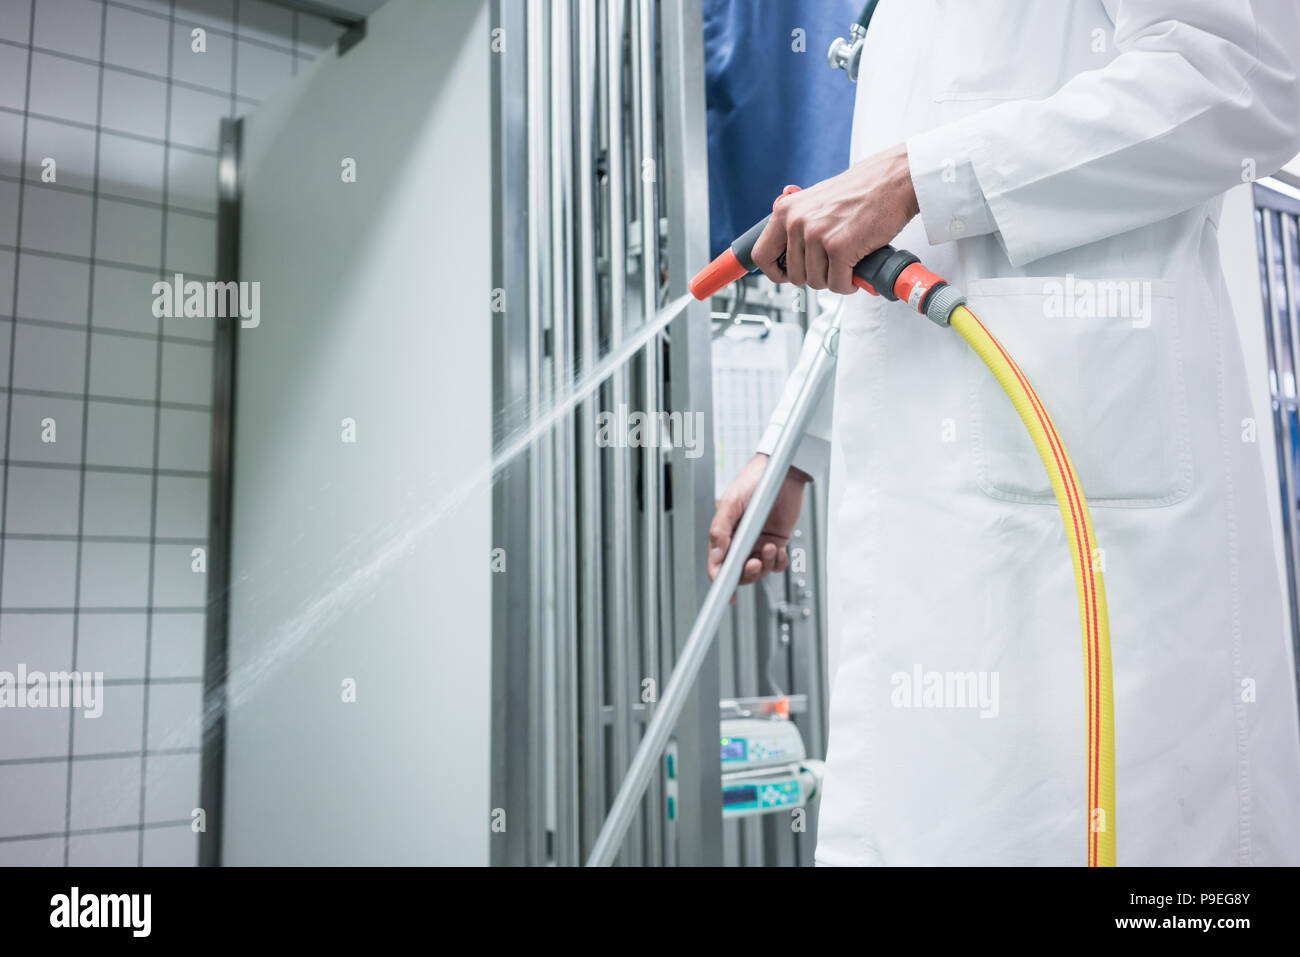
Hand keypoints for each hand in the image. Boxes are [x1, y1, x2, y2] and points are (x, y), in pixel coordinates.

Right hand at [708, 453, 810, 603]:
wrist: (783, 471)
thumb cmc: (753, 480)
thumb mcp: (731, 503)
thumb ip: (721, 529)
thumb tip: (716, 556)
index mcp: (725, 533)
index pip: (718, 563)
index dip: (720, 581)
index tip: (726, 592)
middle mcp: (741, 541)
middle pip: (739, 572)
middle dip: (747, 573)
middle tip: (754, 563)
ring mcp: (759, 543)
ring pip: (760, 570)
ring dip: (765, 565)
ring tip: (770, 548)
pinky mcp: (778, 541)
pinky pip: (777, 563)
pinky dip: (779, 563)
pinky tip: (780, 551)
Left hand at [751, 142, 918, 294]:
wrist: (892, 180)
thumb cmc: (861, 191)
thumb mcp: (816, 201)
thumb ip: (798, 223)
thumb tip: (788, 251)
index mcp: (786, 211)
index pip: (761, 255)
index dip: (775, 272)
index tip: (787, 275)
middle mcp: (796, 223)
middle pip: (794, 275)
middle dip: (816, 275)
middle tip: (832, 265)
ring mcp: (816, 236)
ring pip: (816, 282)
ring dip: (834, 279)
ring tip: (847, 263)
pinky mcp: (839, 248)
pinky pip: (837, 284)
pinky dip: (849, 284)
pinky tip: (856, 271)